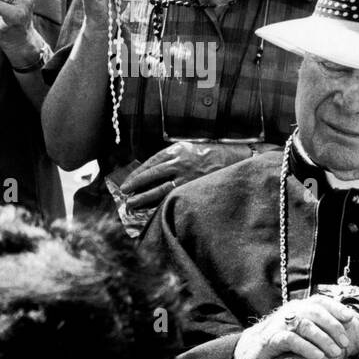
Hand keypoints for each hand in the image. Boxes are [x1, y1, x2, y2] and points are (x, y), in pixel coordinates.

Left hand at [120, 141, 252, 211]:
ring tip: (133, 205)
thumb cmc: (209, 152)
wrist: (234, 158)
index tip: (127, 183)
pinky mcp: (194, 189)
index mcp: (175, 151)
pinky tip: (152, 211)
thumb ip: (170, 157)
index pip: (150, 164)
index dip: (136, 174)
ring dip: (145, 199)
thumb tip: (149, 171)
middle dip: (136, 188)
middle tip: (125, 196)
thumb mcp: (187, 147)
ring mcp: (187, 178)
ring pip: (160, 190)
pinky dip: (161, 205)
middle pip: (151, 177)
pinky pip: (174, 198)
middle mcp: (179, 163)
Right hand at [232, 295, 358, 358]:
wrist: (250, 352)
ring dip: (323, 339)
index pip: (319, 301)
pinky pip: (291, 339)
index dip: (336, 307)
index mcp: (298, 308)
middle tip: (344, 342)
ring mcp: (279, 324)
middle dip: (333, 326)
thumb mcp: (299, 332)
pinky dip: (306, 347)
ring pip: (305, 325)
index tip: (350, 318)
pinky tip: (317, 356)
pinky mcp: (271, 339)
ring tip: (334, 352)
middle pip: (314, 312)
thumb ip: (315, 327)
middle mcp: (289, 312)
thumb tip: (342, 331)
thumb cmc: (279, 343)